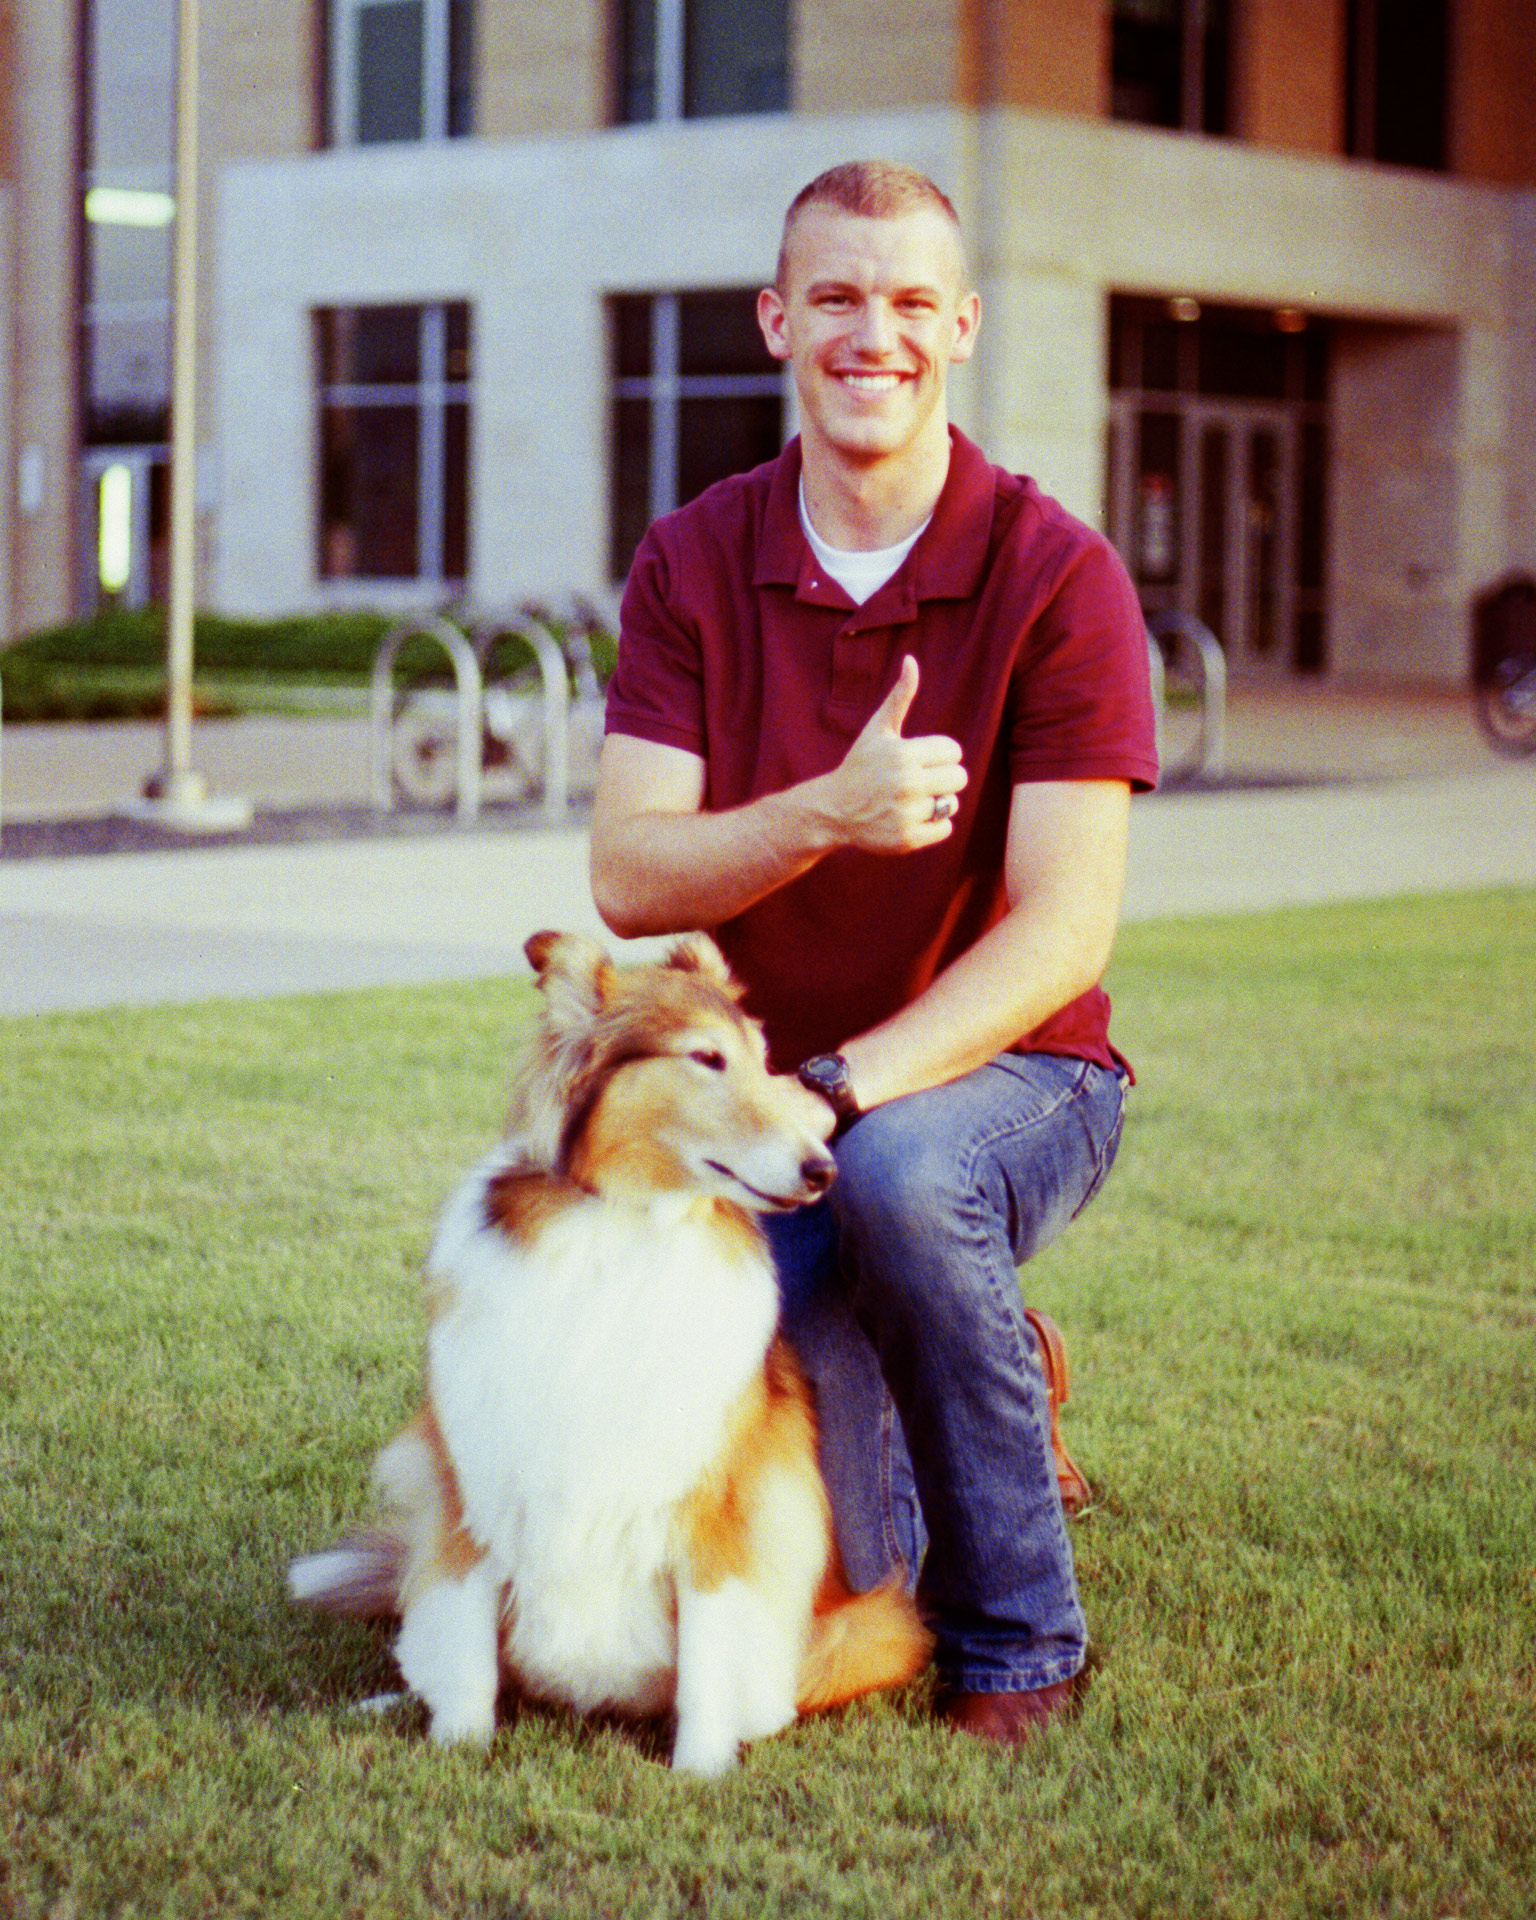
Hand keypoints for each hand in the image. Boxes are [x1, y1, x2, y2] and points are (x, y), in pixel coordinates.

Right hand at [819, 656, 966, 852]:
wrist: (832, 810)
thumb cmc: (860, 766)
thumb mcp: (877, 729)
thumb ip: (900, 696)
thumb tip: (912, 660)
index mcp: (904, 753)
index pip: (954, 751)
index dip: (940, 754)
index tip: (921, 759)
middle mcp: (907, 784)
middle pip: (959, 778)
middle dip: (943, 778)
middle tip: (921, 781)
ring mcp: (907, 813)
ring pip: (951, 804)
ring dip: (937, 802)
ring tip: (913, 801)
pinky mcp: (907, 839)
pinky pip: (945, 829)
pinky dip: (934, 825)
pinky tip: (911, 817)